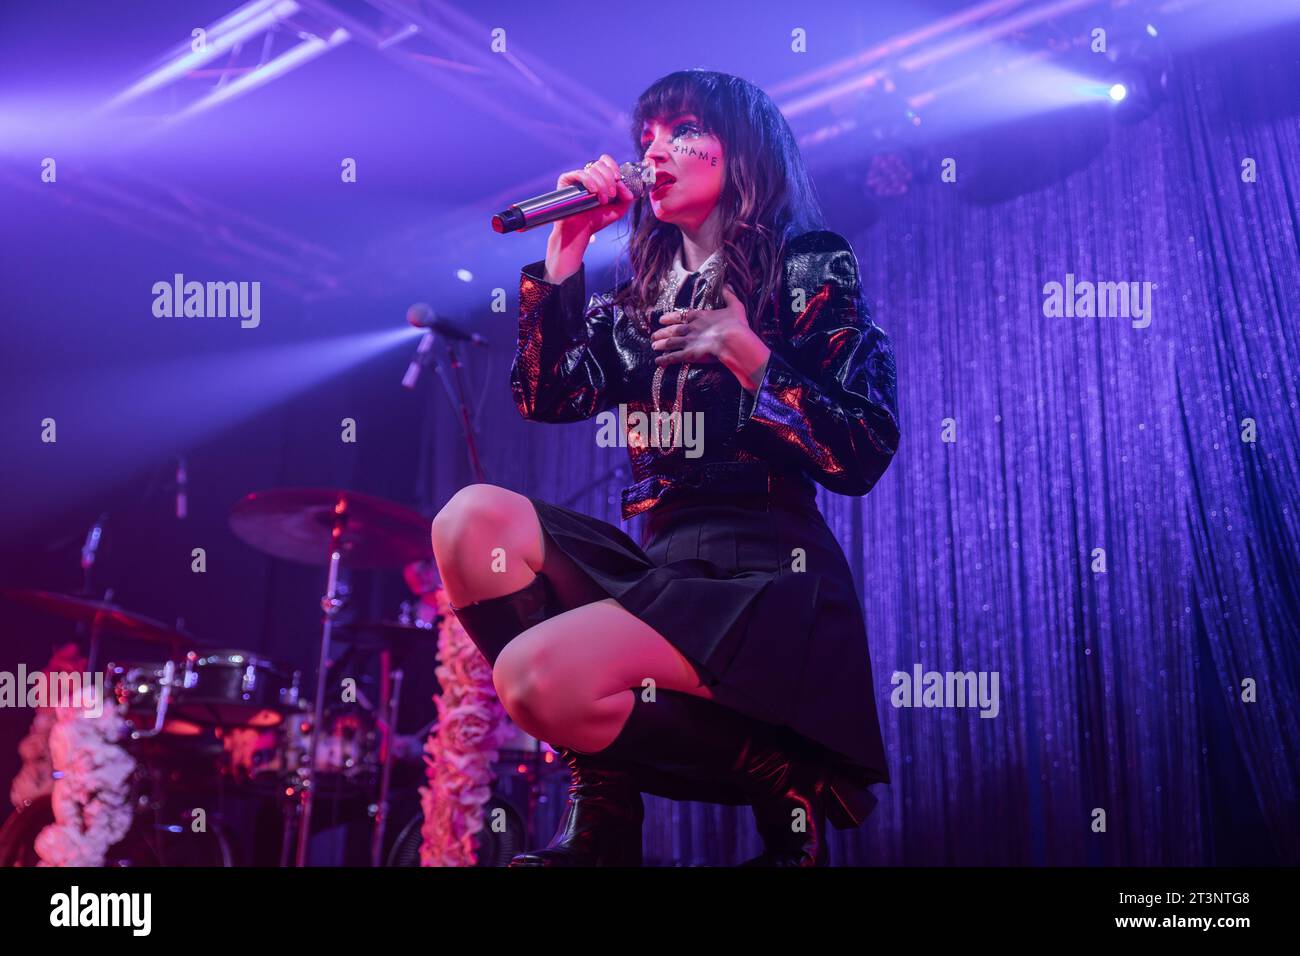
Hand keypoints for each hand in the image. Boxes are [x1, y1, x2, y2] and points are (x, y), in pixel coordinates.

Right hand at [543, 154, 635, 282]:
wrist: (580, 232)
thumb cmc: (596, 221)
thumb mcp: (618, 209)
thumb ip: (627, 197)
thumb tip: (623, 183)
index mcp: (598, 178)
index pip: (605, 161)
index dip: (613, 167)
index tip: (618, 179)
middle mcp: (587, 175)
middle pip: (601, 165)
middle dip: (609, 180)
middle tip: (611, 196)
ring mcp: (576, 178)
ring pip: (593, 170)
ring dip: (602, 185)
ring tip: (602, 201)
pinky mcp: (566, 180)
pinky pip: (580, 173)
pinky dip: (590, 181)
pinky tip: (593, 193)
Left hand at [651, 284, 748, 366]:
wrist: (732, 339)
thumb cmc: (736, 324)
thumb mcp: (735, 307)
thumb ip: (729, 296)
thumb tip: (727, 285)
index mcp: (701, 316)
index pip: (682, 315)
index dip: (671, 317)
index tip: (662, 319)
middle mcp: (691, 328)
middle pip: (673, 330)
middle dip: (662, 332)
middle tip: (653, 335)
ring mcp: (688, 341)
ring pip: (670, 342)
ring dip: (661, 344)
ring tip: (653, 346)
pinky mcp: (689, 354)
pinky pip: (674, 357)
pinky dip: (665, 359)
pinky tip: (657, 361)